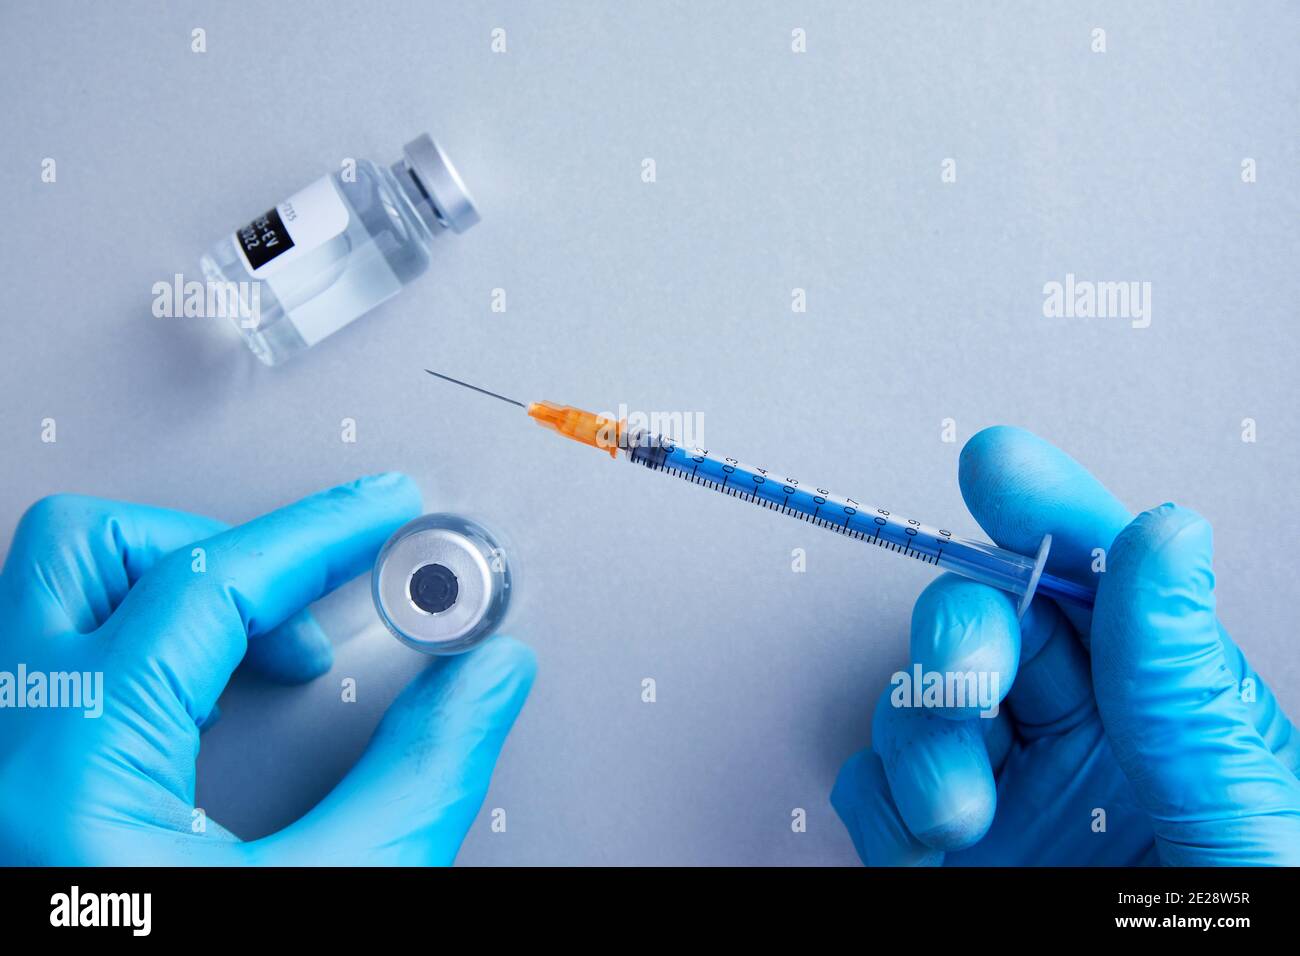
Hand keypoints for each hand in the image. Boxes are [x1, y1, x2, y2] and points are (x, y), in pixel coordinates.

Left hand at [0, 474, 535, 864]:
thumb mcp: (327, 896)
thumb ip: (421, 773)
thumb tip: (485, 675)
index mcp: (65, 766)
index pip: (206, 581)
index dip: (317, 534)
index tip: (383, 515)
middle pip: (85, 550)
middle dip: (217, 548)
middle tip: (313, 599)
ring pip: (50, 596)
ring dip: (169, 591)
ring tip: (264, 654)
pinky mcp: (6, 791)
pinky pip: (55, 661)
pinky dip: (142, 649)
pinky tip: (208, 703)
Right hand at [831, 427, 1299, 864]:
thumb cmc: (1232, 946)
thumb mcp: (1239, 818)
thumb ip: (1186, 692)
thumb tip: (1166, 539)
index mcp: (1170, 721)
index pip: (1104, 585)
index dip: (1048, 515)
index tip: (1000, 469)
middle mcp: (1081, 744)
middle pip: (990, 622)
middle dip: (960, 630)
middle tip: (969, 678)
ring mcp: (1002, 791)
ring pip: (915, 696)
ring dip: (919, 743)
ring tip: (959, 815)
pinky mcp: (932, 845)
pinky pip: (871, 782)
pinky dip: (879, 804)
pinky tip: (926, 848)